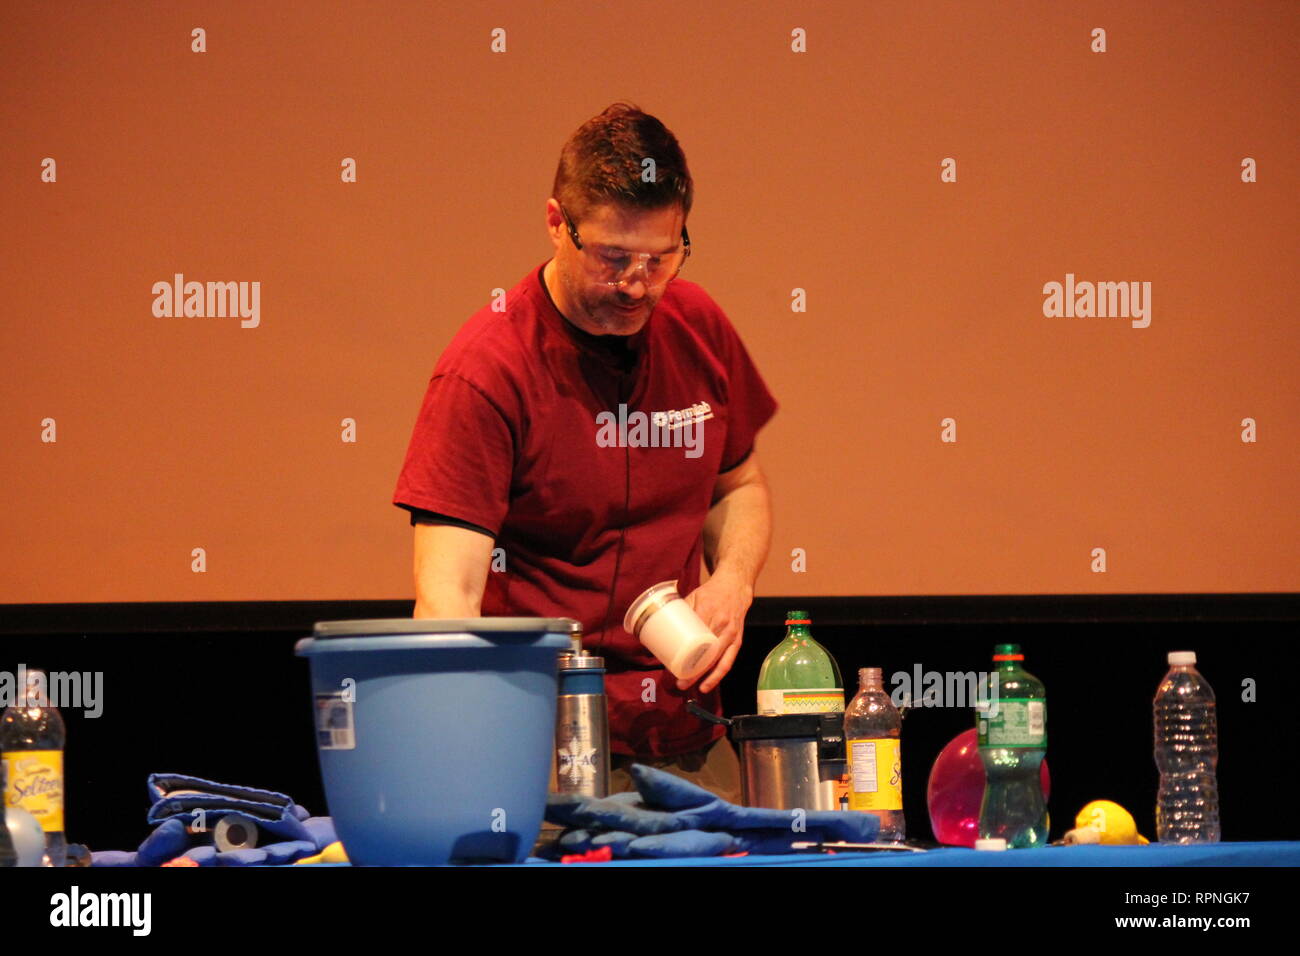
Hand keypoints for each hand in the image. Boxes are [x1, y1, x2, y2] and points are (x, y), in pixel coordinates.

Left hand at [678, 569, 753, 693]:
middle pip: (707, 653)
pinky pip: (729, 661)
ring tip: (695, 688)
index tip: (673, 665)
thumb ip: (680, 612)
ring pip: (719, 660)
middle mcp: (721, 624)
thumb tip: (660, 630)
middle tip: (680, 682)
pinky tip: (709, 684)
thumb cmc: (711, 592)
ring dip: (707, 677)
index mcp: (707, 611)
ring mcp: (731, 634)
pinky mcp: (737, 640)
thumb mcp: (693, 596)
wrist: (736, 586)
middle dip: (695, 672)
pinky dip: (719, 674)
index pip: (695, 637)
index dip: (685, 654)